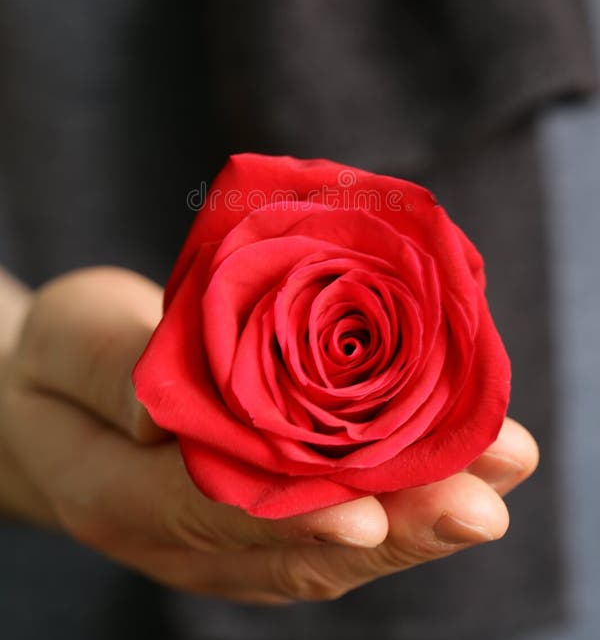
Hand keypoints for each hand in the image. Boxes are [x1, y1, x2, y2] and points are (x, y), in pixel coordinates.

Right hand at [0, 267, 537, 604]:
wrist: (50, 404)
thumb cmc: (59, 359)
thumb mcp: (68, 336)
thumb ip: (114, 369)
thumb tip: (170, 411)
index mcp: (122, 492)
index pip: (216, 511)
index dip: (296, 510)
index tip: (374, 507)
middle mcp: (185, 539)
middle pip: (299, 542)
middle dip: (400, 521)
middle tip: (484, 500)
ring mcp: (228, 542)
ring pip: (332, 543)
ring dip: (421, 515)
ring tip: (499, 475)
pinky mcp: (261, 522)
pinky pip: (335, 521)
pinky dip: (401, 497)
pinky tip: (461, 468)